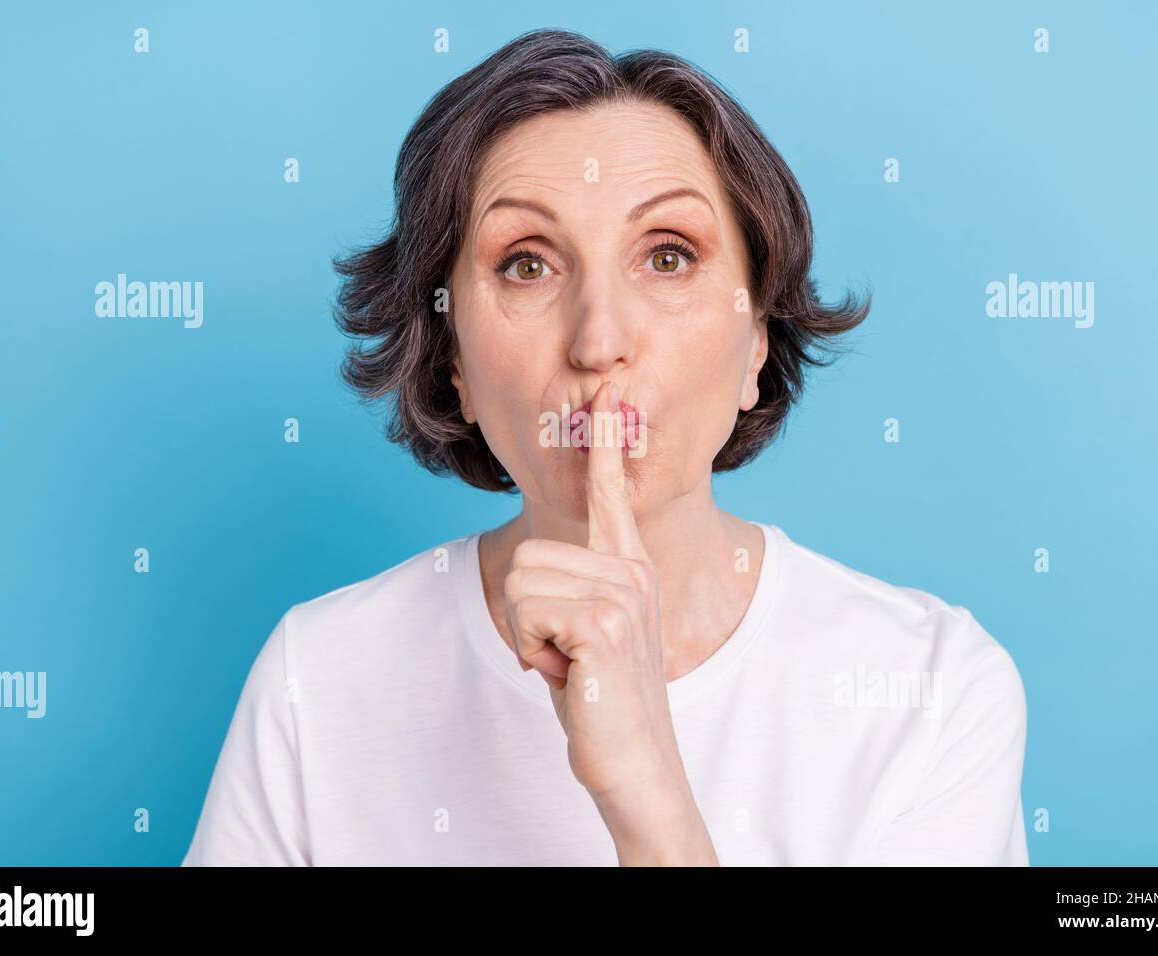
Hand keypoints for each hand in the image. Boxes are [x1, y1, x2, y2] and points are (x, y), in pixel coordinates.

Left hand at [503, 379, 680, 798]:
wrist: (636, 764)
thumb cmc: (602, 702)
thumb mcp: (585, 636)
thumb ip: (570, 594)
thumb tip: (528, 580)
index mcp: (628, 568)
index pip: (610, 493)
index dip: (603, 443)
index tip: (607, 390)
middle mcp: (630, 571)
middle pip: (527, 557)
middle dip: (526, 615)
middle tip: (563, 655)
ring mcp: (623, 594)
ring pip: (521, 582)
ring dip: (529, 634)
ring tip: (568, 665)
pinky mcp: (605, 622)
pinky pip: (527, 612)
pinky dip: (533, 652)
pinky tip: (568, 677)